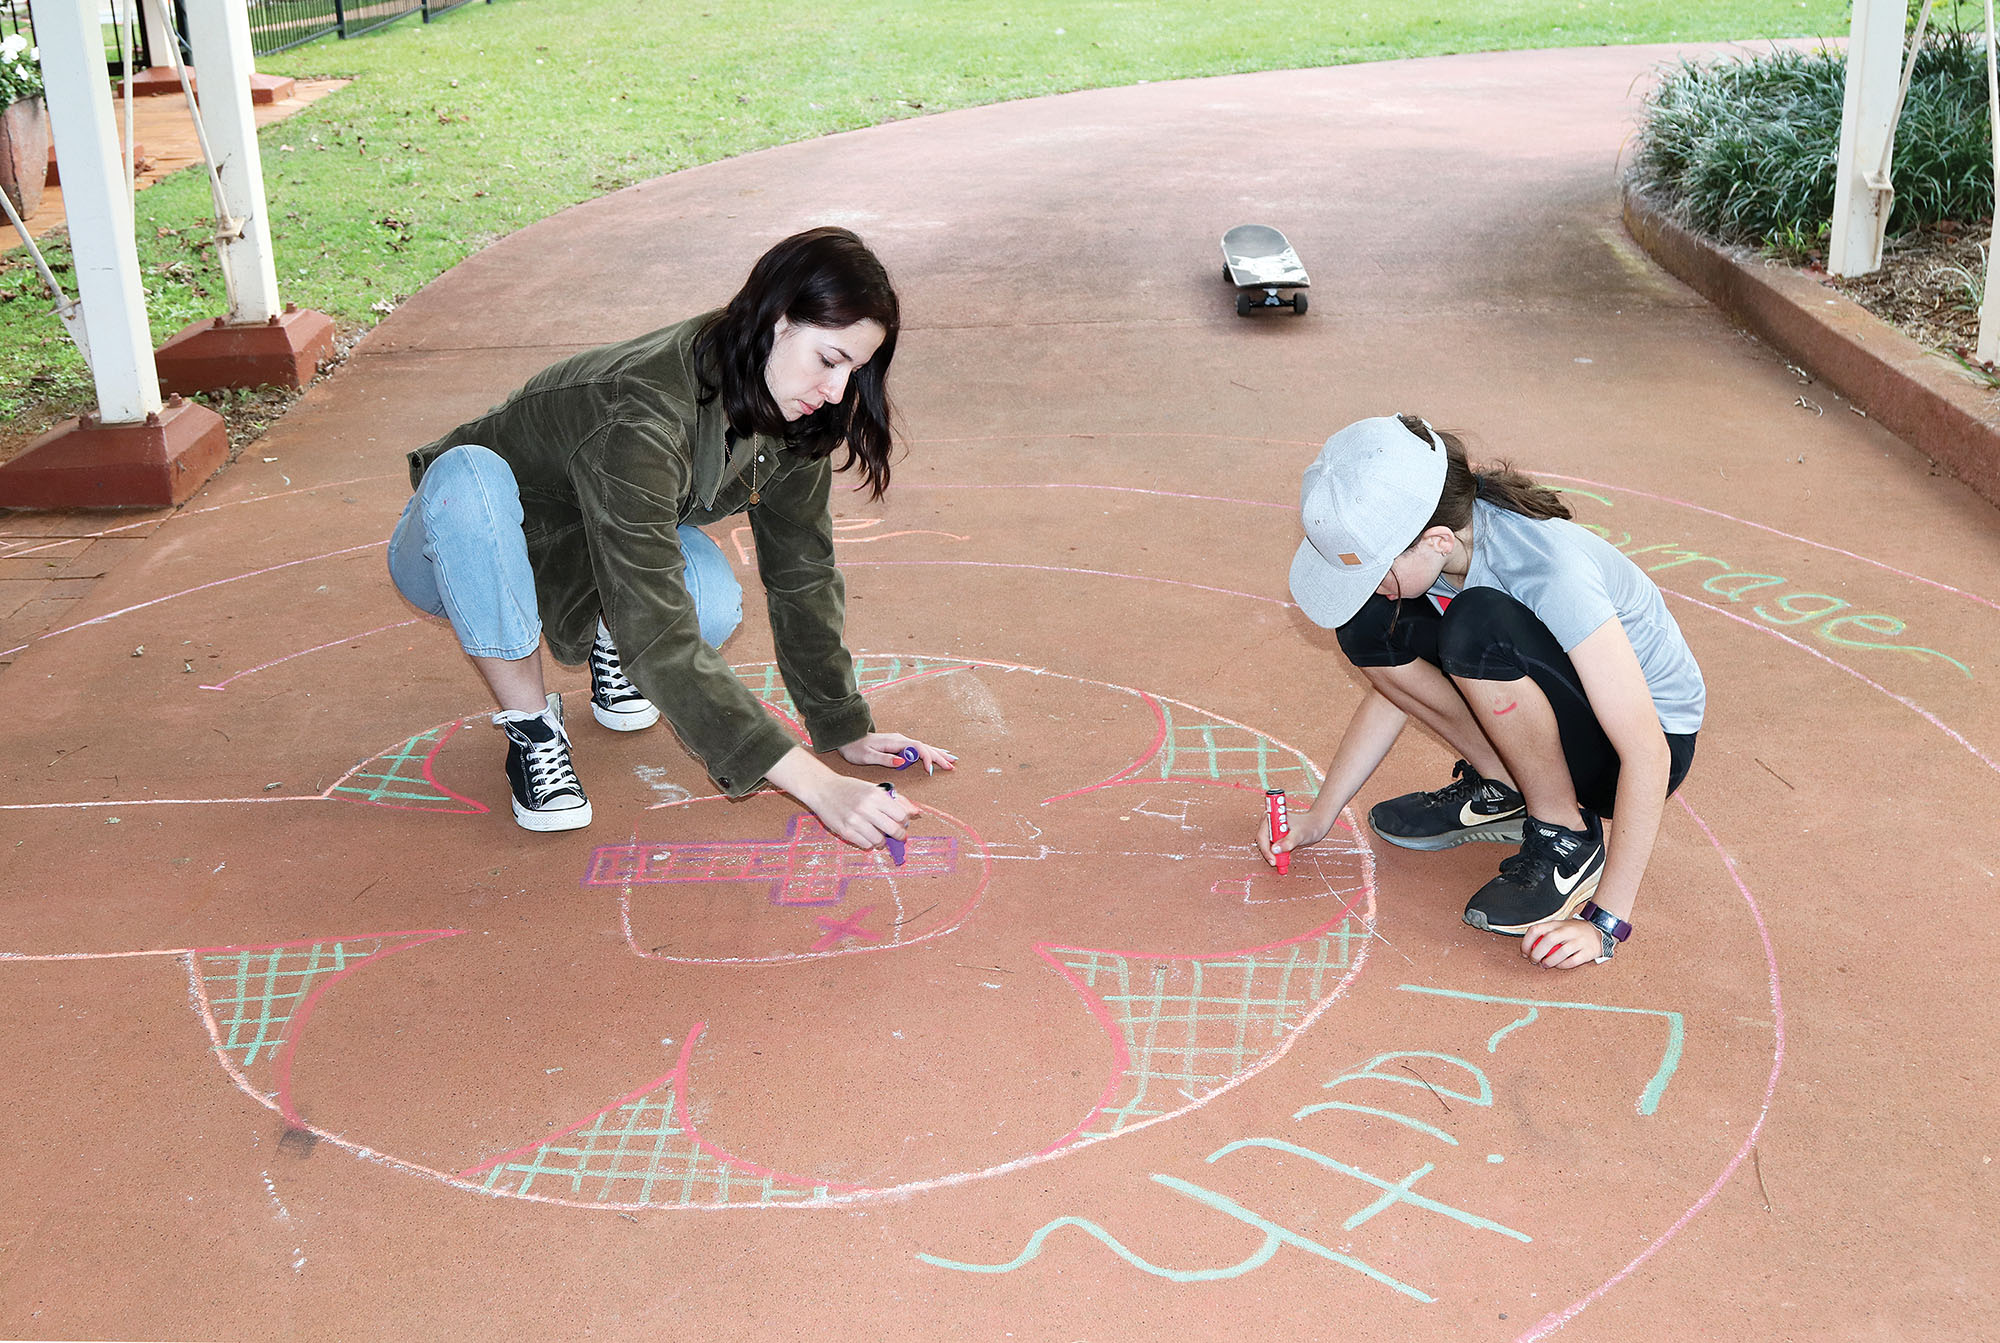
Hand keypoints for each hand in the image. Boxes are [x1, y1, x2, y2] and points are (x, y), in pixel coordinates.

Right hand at [764, 746, 917, 851]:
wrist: (822, 789)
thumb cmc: (849, 788)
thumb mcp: (873, 788)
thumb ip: (895, 799)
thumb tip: (916, 811)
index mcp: (876, 795)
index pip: (901, 815)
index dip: (904, 821)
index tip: (902, 822)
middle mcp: (866, 808)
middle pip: (894, 829)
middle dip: (899, 835)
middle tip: (898, 835)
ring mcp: (855, 821)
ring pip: (880, 840)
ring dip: (883, 840)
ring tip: (880, 836)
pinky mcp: (845, 831)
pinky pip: (865, 845)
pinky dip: (869, 843)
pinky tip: (867, 836)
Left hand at [837, 732, 957, 775]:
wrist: (848, 739)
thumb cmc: (856, 749)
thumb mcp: (867, 756)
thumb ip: (885, 759)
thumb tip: (901, 762)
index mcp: (895, 742)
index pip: (917, 748)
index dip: (926, 758)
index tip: (930, 770)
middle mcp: (900, 740)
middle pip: (924, 747)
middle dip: (939, 756)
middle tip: (952, 766)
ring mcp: (900, 741)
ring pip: (923, 747)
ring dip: (937, 754)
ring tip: (951, 760)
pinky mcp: (899, 745)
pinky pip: (918, 748)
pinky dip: (930, 752)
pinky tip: (937, 753)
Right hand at [1256, 802, 1334, 865]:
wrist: (1316, 825)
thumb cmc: (1309, 826)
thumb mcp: (1300, 834)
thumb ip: (1288, 842)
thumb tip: (1275, 850)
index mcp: (1272, 817)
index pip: (1262, 836)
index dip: (1266, 850)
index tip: (1273, 861)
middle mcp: (1269, 822)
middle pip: (1262, 841)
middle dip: (1270, 853)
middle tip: (1279, 863)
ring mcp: (1271, 829)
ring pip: (1266, 846)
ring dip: (1274, 855)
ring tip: (1284, 860)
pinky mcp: (1275, 835)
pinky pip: (1271, 847)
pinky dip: (1277, 854)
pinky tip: (1285, 857)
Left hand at [1522, 918, 1605, 969]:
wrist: (1599, 931)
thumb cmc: (1574, 931)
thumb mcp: (1559, 926)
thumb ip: (1544, 934)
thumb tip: (1527, 949)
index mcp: (1557, 924)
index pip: (1536, 929)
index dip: (1526, 942)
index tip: (1524, 952)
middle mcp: (1567, 930)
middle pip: (1548, 940)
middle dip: (1537, 953)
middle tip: (1534, 960)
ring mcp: (1579, 941)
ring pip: (1561, 952)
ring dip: (1549, 961)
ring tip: (1545, 964)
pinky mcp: (1587, 952)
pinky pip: (1572, 961)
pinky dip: (1563, 965)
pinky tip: (1559, 965)